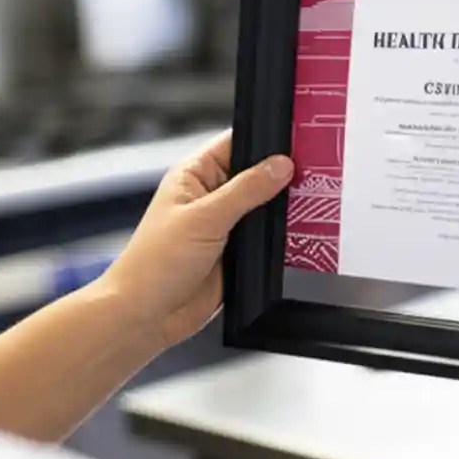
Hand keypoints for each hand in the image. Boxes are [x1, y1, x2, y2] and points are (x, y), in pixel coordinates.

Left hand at [98, 131, 292, 349]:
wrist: (146, 316)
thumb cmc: (154, 264)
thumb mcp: (205, 218)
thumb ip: (246, 190)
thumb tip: (280, 166)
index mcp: (195, 175)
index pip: (236, 144)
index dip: (264, 142)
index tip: (295, 143)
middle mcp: (211, 197)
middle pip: (256, 175)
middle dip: (281, 176)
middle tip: (312, 174)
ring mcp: (224, 226)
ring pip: (264, 208)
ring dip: (281, 209)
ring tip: (311, 202)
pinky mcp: (236, 253)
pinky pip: (265, 238)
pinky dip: (280, 237)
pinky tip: (300, 232)